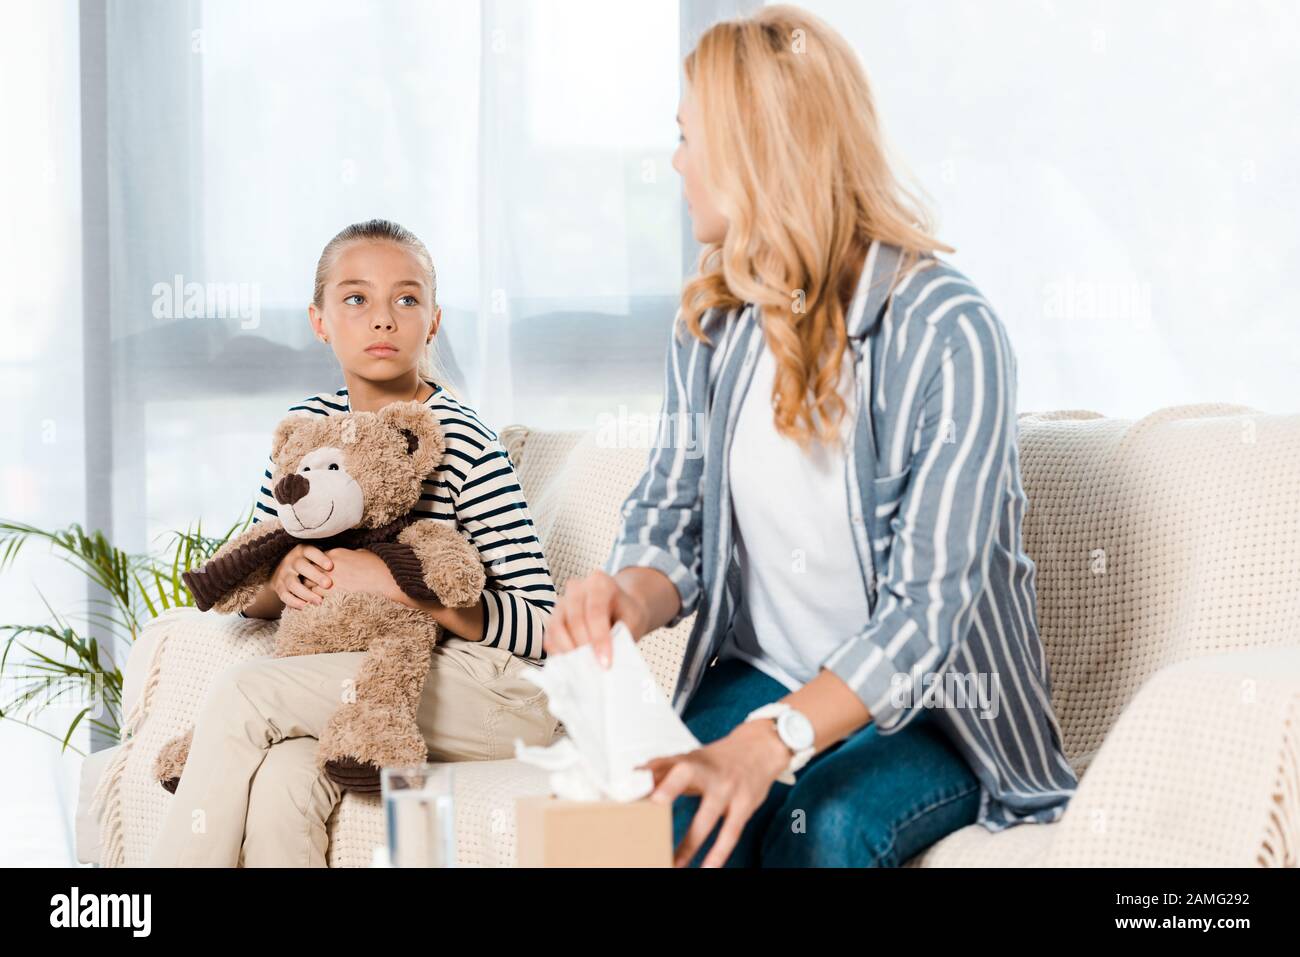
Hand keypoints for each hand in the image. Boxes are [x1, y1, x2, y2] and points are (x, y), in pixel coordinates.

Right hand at [270, 543, 334, 609]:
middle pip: (301, 566)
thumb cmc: (311, 562)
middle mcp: (292, 561)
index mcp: (303, 551)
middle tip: (328, 584)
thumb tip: (359, 554)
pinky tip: (305, 606)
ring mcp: (284, 574)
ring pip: (292, 583)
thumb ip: (332, 556)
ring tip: (319, 601)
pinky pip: (284, 595)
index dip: (320, 558)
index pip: (310, 551)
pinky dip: (294, 602)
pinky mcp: (279, 587)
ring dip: (306, 593)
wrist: (285, 569)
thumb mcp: (318, 555)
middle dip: (315, 575)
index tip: (331, 566)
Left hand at [303, 548, 396, 600]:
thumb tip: (348, 556)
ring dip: (309, 592)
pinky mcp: (333, 595)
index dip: (314, 568)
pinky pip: (316, 598)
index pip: (314, 560)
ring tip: (309, 598)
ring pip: (308, 586)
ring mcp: (330, 581)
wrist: (386, 580)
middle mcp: (328, 567)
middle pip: (307, 572)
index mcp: (335, 554)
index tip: (315, 574)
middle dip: (307, 579)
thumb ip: (349, 555)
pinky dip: (314, 601)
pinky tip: (315, 605)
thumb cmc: (378, 567)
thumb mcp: (362, 553)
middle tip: (308, 586)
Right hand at [543, 569, 648, 667]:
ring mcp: (561, 602)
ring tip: (583, 669)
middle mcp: (576, 588)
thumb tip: (604, 662)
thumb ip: (620, 637)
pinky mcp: (553, 618)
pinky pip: (549, 637)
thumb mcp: (632, 622)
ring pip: (556, 627)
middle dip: (583, 647)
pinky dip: (558, 653)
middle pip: (574, 619)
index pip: (595, 611)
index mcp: (599, 583)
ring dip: (568, 651)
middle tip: (594, 668)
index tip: (605, 663)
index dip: (599, 639)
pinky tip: (572, 665)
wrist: (619, 606)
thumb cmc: (626, 613)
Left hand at [638, 719, 791, 866]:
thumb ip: (664, 771)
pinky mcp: (744, 805)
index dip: (648, 771)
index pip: (663, 763)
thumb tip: (634, 780)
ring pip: (707, 817)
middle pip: (685, 774)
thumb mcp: (692, 759)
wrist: (761, 747)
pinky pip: (730, 832)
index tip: (631, 781)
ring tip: (673, 864)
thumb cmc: (719, 759)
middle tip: (653, 804)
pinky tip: (708, 868)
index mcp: (689, 760)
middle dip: (669, 788)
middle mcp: (707, 771)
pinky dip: (718, 853)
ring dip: (689, 844)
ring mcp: (727, 788)